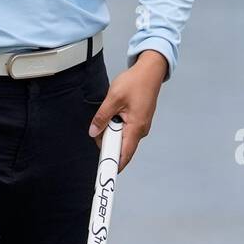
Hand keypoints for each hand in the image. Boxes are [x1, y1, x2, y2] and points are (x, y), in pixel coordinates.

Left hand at [87, 50, 165, 173]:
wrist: (150, 71)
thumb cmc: (135, 82)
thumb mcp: (113, 98)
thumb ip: (102, 117)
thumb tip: (93, 132)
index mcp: (136, 127)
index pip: (124, 154)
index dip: (113, 165)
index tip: (103, 172)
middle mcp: (140, 130)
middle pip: (121, 147)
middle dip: (107, 142)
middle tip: (97, 129)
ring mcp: (141, 126)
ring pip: (122, 137)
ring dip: (111, 131)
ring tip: (107, 115)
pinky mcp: (139, 121)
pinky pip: (125, 130)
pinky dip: (116, 126)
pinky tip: (112, 113)